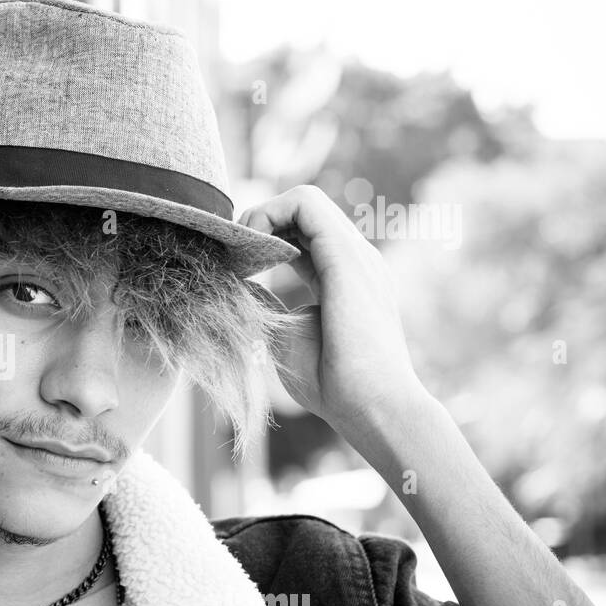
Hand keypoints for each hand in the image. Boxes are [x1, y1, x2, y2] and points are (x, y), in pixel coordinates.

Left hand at [237, 185, 426, 432]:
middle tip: (231, 259)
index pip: (301, 234)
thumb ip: (265, 305)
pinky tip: (251, 253)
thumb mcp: (284, 336)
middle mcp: (352, 258)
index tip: (236, 268)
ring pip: (303, 199)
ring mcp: (353, 252)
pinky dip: (268, 215)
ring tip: (240, 255)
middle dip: (257, 224)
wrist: (374, 407)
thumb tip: (234, 285)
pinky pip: (305, 203)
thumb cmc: (334, 384)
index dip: (264, 239)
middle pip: (301, 212)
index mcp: (342, 276)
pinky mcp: (345, 254)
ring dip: (260, 217)